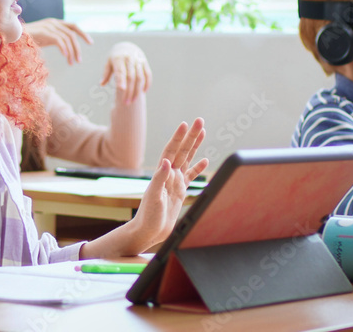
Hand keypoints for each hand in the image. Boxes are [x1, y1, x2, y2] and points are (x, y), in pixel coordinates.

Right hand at [24, 18, 91, 64]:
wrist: (14, 36)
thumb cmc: (27, 39)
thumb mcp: (44, 38)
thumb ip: (55, 40)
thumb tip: (66, 48)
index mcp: (55, 23)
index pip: (73, 26)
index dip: (83, 34)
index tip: (90, 43)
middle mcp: (53, 22)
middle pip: (72, 34)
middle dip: (78, 48)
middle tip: (79, 60)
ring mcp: (48, 26)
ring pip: (67, 38)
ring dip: (71, 52)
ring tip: (72, 62)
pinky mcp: (44, 31)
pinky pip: (59, 40)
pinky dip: (64, 49)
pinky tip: (66, 57)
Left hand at [79, 119, 206, 258]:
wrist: (148, 232)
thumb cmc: (148, 216)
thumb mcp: (154, 197)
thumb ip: (160, 179)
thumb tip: (167, 162)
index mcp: (162, 174)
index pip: (171, 151)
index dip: (178, 138)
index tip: (185, 124)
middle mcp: (169, 175)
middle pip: (182, 151)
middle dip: (191, 136)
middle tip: (200, 121)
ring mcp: (175, 183)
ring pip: (187, 160)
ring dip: (194, 146)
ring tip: (202, 131)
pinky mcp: (180, 192)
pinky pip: (190, 176)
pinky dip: (197, 168)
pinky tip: (204, 160)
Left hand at [100, 42, 150, 103]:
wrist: (126, 46)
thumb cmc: (114, 58)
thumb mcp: (108, 62)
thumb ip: (105, 73)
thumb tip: (101, 84)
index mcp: (118, 58)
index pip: (120, 71)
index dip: (121, 80)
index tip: (121, 91)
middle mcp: (129, 59)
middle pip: (131, 77)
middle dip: (129, 91)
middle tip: (125, 103)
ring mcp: (138, 60)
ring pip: (140, 77)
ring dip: (137, 90)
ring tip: (133, 100)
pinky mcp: (145, 63)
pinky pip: (148, 74)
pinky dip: (147, 83)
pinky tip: (143, 92)